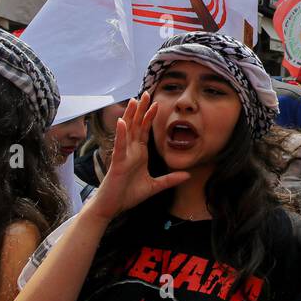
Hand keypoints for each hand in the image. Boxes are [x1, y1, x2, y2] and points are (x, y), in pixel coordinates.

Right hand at [84, 93, 189, 221]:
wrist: (112, 207)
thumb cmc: (128, 195)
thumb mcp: (154, 186)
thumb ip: (169, 179)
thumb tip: (188, 175)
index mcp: (139, 153)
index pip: (145, 131)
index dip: (150, 117)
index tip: (157, 103)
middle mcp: (130, 151)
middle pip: (136, 126)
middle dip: (141, 110)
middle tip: (146, 93)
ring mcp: (123, 155)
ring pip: (127, 131)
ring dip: (130, 115)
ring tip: (134, 100)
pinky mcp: (117, 163)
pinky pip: (119, 146)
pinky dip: (121, 134)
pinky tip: (122, 122)